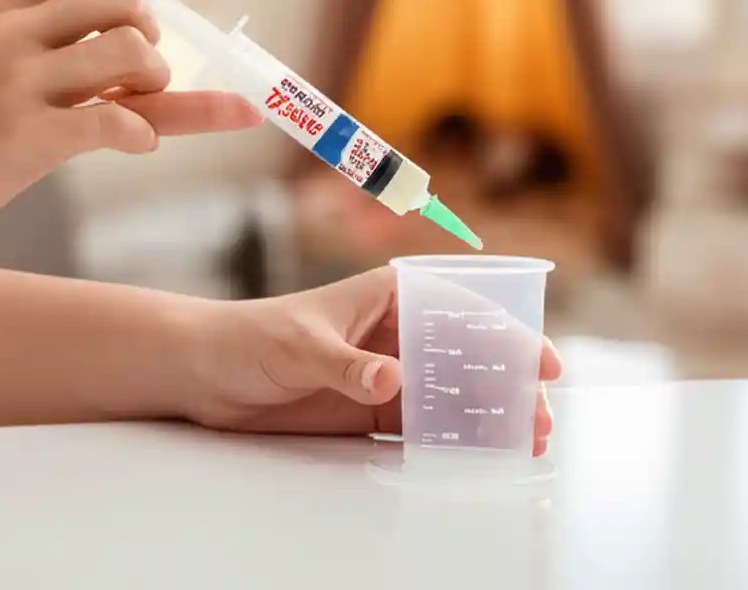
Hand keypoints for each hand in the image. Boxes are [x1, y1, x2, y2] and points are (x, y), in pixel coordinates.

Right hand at [0, 0, 259, 265]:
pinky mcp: (21, 139)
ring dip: (158, 84)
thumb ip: (62, 63)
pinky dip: (142, 134)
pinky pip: (116, 120)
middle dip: (157, 37)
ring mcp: (13, 82)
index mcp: (3, 8)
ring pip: (132, 51)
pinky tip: (131, 144)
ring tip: (135, 114)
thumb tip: (151, 71)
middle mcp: (9, 32)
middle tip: (142, 78)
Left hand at [172, 268, 562, 455]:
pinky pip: (422, 423)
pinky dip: (453, 436)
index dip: (508, 333)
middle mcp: (397, 331)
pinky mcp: (371, 408)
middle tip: (541, 416)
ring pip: (453, 391)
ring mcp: (387, 371)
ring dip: (490, 413)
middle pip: (469, 354)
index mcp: (388, 295)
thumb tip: (393, 381)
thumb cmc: (250, 336)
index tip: (542, 361)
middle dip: (510, 383)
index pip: (461, 308)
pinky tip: (482, 451)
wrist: (205, 372)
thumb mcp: (301, 345)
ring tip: (527, 440)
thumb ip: (348, 365)